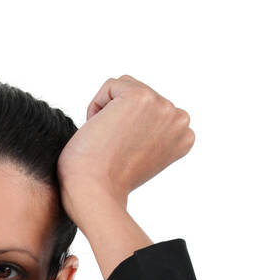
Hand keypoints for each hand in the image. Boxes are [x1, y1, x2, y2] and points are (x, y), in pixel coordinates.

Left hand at [58, 74, 194, 207]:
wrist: (96, 192)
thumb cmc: (107, 182)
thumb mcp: (143, 157)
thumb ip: (150, 134)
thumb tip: (137, 117)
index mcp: (184, 136)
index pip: (152, 113)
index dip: (129, 130)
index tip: (124, 156)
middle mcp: (180, 120)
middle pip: (140, 96)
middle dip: (119, 118)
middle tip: (112, 150)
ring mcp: (163, 106)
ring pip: (126, 88)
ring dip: (108, 111)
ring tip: (106, 141)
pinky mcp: (141, 97)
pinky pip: (111, 86)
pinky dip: (96, 107)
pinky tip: (99, 132)